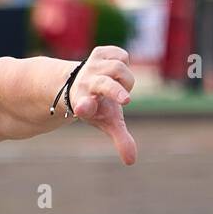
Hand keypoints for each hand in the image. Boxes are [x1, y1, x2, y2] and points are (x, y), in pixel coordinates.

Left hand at [67, 46, 137, 164]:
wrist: (81, 83)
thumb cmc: (99, 107)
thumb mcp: (108, 123)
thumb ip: (120, 139)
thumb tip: (131, 161)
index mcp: (84, 103)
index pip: (84, 105)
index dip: (85, 106)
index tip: (83, 108)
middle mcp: (87, 83)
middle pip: (104, 85)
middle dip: (115, 91)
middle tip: (126, 101)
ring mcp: (92, 66)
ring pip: (118, 68)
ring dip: (126, 80)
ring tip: (120, 87)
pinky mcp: (100, 52)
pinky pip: (121, 55)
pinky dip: (124, 61)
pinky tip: (117, 71)